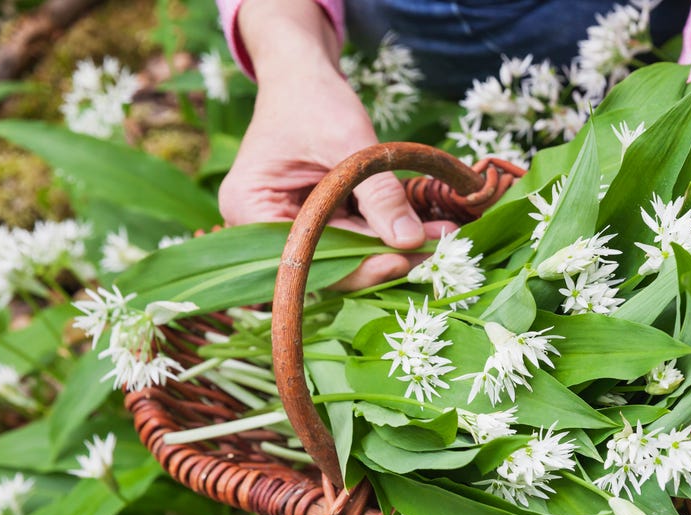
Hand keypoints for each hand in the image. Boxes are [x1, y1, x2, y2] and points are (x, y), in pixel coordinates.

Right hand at [218, 0, 453, 288]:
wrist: (304, 73)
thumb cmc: (313, 98)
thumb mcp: (349, 142)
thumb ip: (378, 192)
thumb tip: (412, 241)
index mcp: (249, 207)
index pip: (304, 258)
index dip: (355, 265)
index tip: (403, 261)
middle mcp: (261, 224)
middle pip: (326, 260)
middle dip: (383, 256)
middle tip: (436, 250)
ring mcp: (288, 223)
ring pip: (346, 251)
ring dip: (393, 245)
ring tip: (441, 234)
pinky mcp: (314, 217)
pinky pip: (353, 234)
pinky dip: (386, 229)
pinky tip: (426, 225)